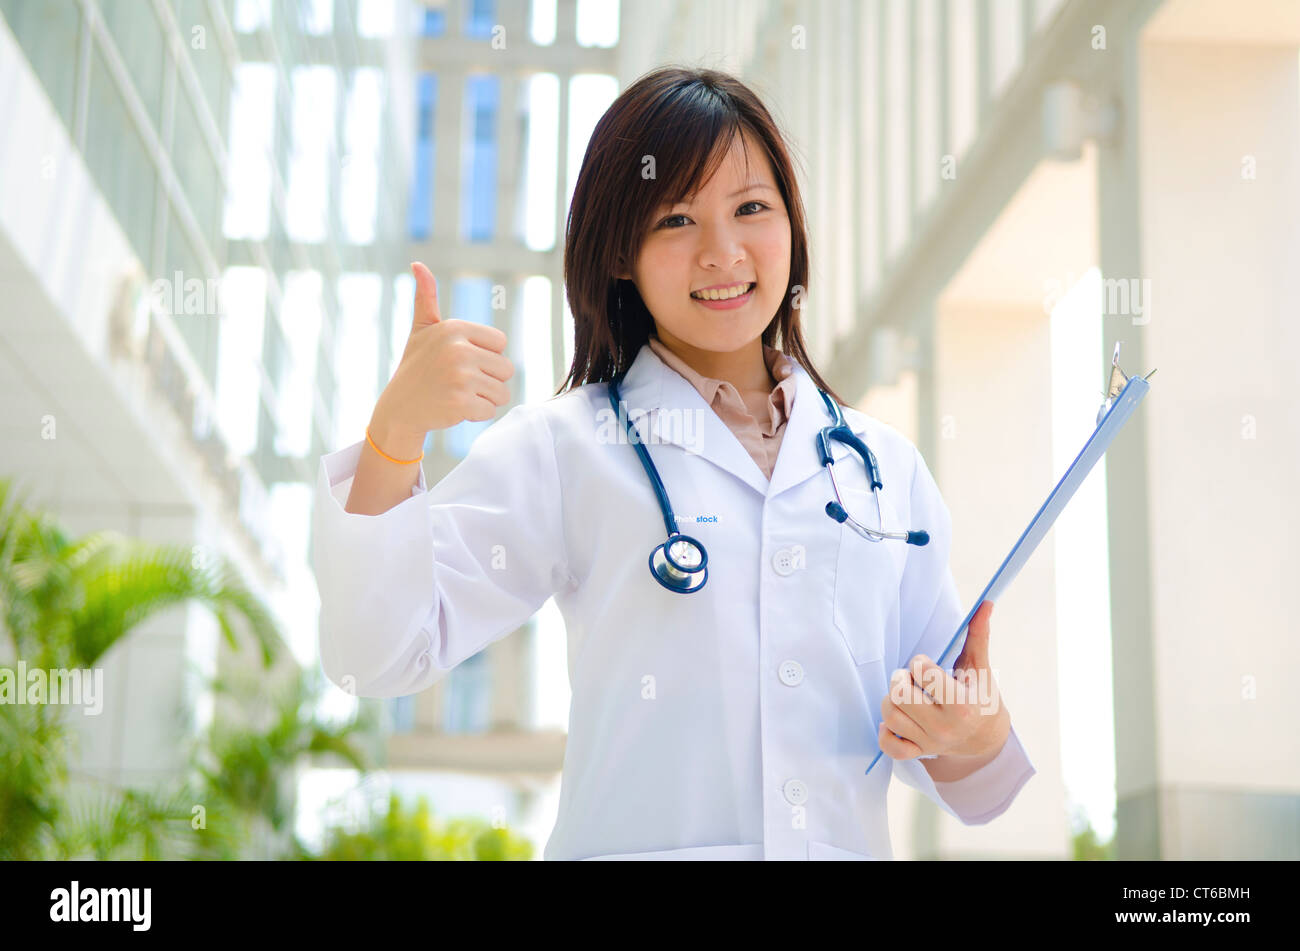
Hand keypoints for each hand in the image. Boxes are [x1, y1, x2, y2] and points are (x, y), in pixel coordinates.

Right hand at [372, 262, 515, 439]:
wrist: (399, 409)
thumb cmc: (416, 368)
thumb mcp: (421, 330)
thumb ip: (426, 298)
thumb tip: (418, 264)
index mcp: (455, 329)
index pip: (501, 343)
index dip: (486, 356)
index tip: (462, 361)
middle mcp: (459, 349)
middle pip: (507, 369)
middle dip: (489, 380)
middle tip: (460, 382)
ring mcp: (460, 377)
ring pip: (502, 392)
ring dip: (485, 398)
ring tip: (458, 394)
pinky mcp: (461, 403)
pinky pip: (491, 411)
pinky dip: (477, 415)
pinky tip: (455, 408)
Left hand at [877, 601, 1009, 761]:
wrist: (985, 737)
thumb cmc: (980, 695)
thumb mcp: (980, 667)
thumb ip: (978, 635)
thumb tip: (985, 603)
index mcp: (961, 705)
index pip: (922, 673)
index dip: (919, 662)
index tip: (927, 665)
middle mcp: (944, 727)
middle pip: (899, 696)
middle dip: (900, 679)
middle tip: (911, 679)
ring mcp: (930, 742)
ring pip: (890, 717)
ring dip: (891, 700)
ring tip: (906, 695)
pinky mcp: (919, 752)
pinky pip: (890, 747)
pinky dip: (886, 732)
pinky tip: (895, 719)